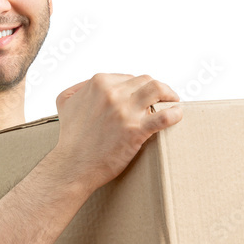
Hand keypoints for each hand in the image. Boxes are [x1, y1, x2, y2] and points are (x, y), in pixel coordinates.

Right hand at [52, 73, 182, 190]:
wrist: (73, 165)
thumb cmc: (70, 138)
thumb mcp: (65, 103)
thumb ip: (78, 88)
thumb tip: (90, 85)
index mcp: (98, 83)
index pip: (128, 78)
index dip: (138, 87)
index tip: (144, 96)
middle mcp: (113, 93)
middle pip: (145, 81)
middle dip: (156, 88)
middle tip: (163, 98)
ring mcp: (125, 111)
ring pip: (157, 89)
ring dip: (170, 93)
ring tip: (174, 101)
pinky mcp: (136, 130)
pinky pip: (163, 116)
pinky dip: (175, 113)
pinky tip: (178, 114)